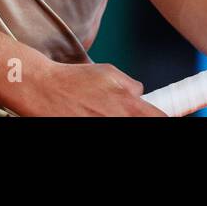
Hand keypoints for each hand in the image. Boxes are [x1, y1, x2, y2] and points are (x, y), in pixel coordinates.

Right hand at [16, 59, 166, 116]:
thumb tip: (141, 93)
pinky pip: (104, 131)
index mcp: (129, 105)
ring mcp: (101, 128)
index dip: (163, 118)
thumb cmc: (74, 79)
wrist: (43, 89)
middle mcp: (118, 121)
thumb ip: (130, 85)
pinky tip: (89, 116)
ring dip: (120, 121)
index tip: (161, 116)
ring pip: (124, 128)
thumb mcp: (109, 73)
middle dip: (140, 120)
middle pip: (144, 126)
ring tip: (102, 113)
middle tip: (121, 113)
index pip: (161, 119)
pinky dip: (102, 122)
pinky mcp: (86, 132)